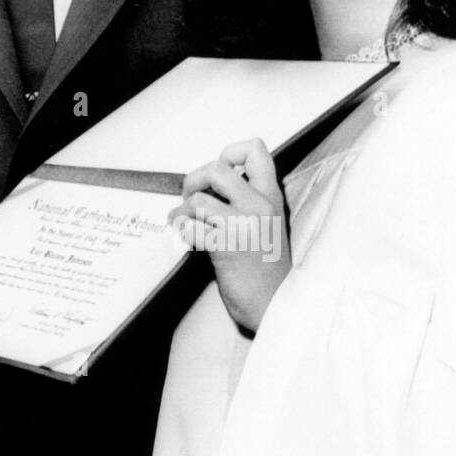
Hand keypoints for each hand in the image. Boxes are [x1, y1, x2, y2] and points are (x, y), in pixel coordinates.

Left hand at [169, 139, 290, 332]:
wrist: (276, 306)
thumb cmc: (266, 267)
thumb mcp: (269, 222)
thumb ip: (249, 198)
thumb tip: (209, 178)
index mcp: (272, 196)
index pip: (255, 149)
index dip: (230, 152)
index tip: (220, 171)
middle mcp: (259, 206)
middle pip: (216, 168)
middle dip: (193, 179)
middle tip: (191, 197)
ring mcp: (243, 225)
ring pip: (197, 199)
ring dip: (182, 211)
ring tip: (183, 222)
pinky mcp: (225, 247)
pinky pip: (189, 226)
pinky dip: (180, 230)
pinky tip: (185, 237)